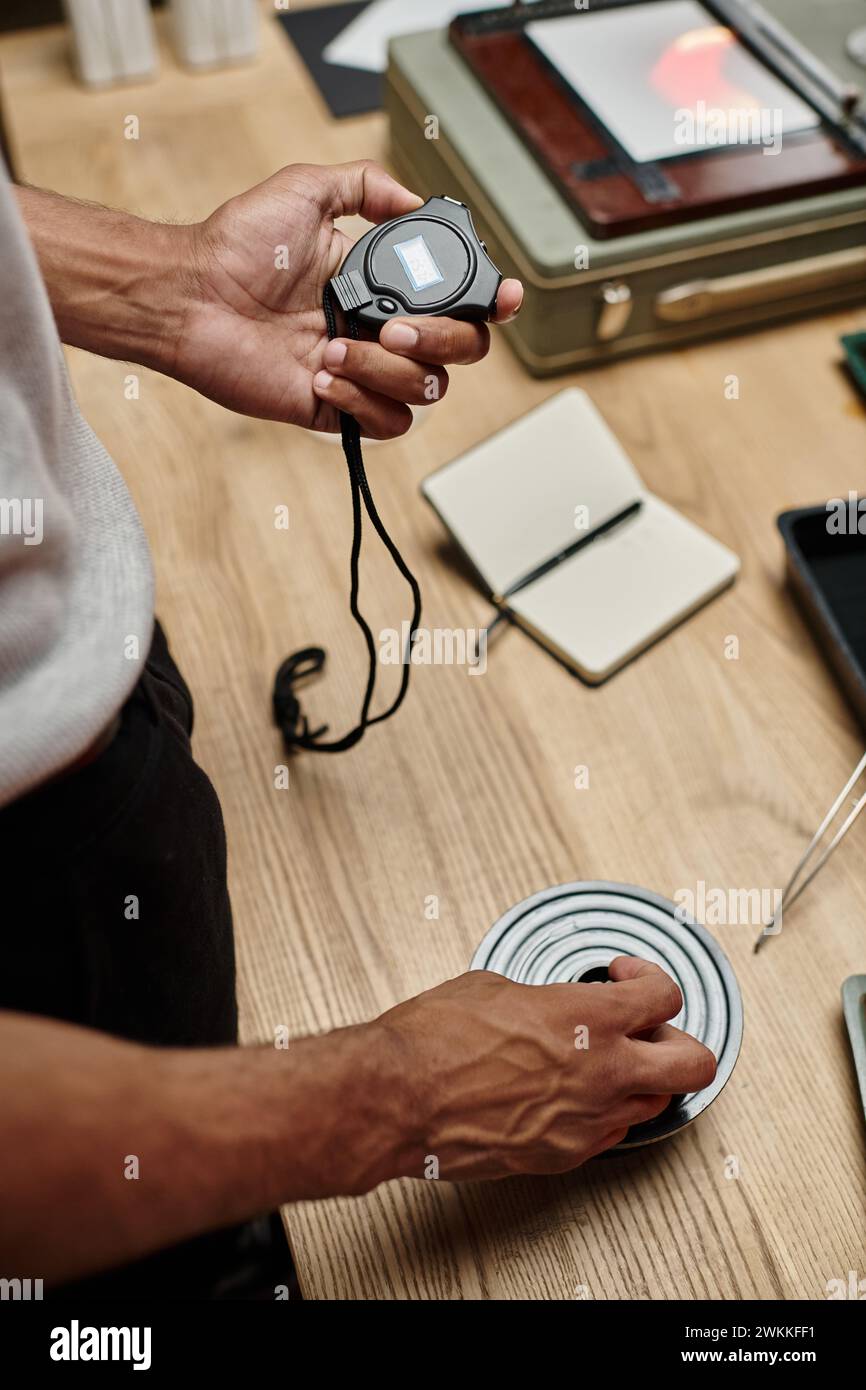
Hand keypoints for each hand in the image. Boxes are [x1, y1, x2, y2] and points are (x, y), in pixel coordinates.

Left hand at [177, 160, 522, 438]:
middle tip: (394, 324)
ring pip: (426, 391)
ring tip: (329, 346)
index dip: (492, 304)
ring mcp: (361, 371)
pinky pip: (386, 423)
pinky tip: (321, 374)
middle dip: (441, 339)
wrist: (190, 295)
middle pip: (460, 352)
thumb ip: (365, 186)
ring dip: (385, 368)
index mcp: (383, 284)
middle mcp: (380, 330)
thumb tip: (416, 202)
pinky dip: (363, 401)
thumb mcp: (306, 190)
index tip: (501, 298)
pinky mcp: (335, 409)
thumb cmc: (235, 246)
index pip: (457, 301)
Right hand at [376, 956, 716, 1179]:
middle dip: (678, 1040)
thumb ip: (546, 998)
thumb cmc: (434, 1040)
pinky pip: (611, 1133)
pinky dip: (604, 1112)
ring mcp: (587, 1120)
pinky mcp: (564, 1154)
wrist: (399, 1097)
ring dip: (641, 1078)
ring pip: (656, 1103)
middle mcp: (602, 1072)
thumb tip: (552, 1002)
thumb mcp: (495, 987)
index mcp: (589, 1018)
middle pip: (694, 1062)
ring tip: (607, 1061)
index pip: (666, 996)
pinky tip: (573, 1094)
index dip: (650, 979)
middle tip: (648, 1027)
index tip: (626, 977)